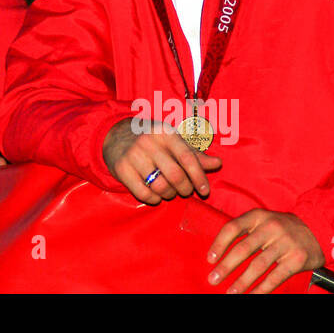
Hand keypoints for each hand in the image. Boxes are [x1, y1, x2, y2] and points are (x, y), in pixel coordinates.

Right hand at [103, 118, 221, 203]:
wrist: (115, 135)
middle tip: (185, 191)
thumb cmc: (152, 141)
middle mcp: (149, 142)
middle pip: (175, 175)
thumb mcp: (173, 142)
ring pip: (160, 186)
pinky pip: (143, 193)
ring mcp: (133, 155)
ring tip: (170, 191)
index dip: (199, 177)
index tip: (205, 191)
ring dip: (169, 195)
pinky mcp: (121, 168)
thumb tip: (218, 163)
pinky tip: (155, 194)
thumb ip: (195, 154)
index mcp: (166, 133)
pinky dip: (153, 199)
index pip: (187, 158)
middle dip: (185, 189)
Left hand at [206, 208, 323, 293]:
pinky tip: (252, 295)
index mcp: (257, 216)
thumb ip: (245, 231)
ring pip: (258, 265)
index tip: (210, 259)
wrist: (317, 228)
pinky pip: (276, 276)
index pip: (232, 228)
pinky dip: (262, 288)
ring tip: (231, 292)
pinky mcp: (296, 258)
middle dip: (226, 267)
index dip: (219, 245)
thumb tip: (220, 252)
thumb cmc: (282, 227)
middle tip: (213, 280)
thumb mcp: (263, 221)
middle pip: (243, 249)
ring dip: (242, 281)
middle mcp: (270, 227)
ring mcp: (284, 243)